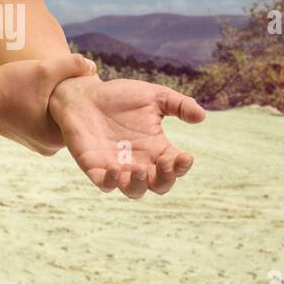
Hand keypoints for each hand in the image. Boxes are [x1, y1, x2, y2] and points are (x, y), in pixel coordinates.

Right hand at [0, 54, 98, 154]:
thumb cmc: (9, 86)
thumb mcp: (44, 70)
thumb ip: (72, 65)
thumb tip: (92, 66)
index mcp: (56, 139)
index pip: (81, 119)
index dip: (81, 99)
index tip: (79, 83)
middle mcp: (47, 148)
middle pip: (68, 120)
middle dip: (67, 101)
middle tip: (65, 81)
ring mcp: (33, 143)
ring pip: (53, 119)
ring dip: (52, 103)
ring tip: (48, 85)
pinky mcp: (22, 136)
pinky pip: (40, 120)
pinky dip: (40, 107)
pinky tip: (34, 91)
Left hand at [48, 72, 204, 196]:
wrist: (82, 94)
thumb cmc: (118, 97)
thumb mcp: (152, 96)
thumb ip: (177, 104)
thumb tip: (201, 115)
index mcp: (156, 149)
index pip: (175, 167)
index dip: (181, 166)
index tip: (185, 156)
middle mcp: (139, 162)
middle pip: (158, 185)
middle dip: (165, 178)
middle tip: (165, 162)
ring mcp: (116, 167)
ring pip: (133, 190)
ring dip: (138, 184)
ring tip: (139, 169)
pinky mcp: (94, 166)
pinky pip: (104, 184)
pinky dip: (110, 182)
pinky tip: (114, 169)